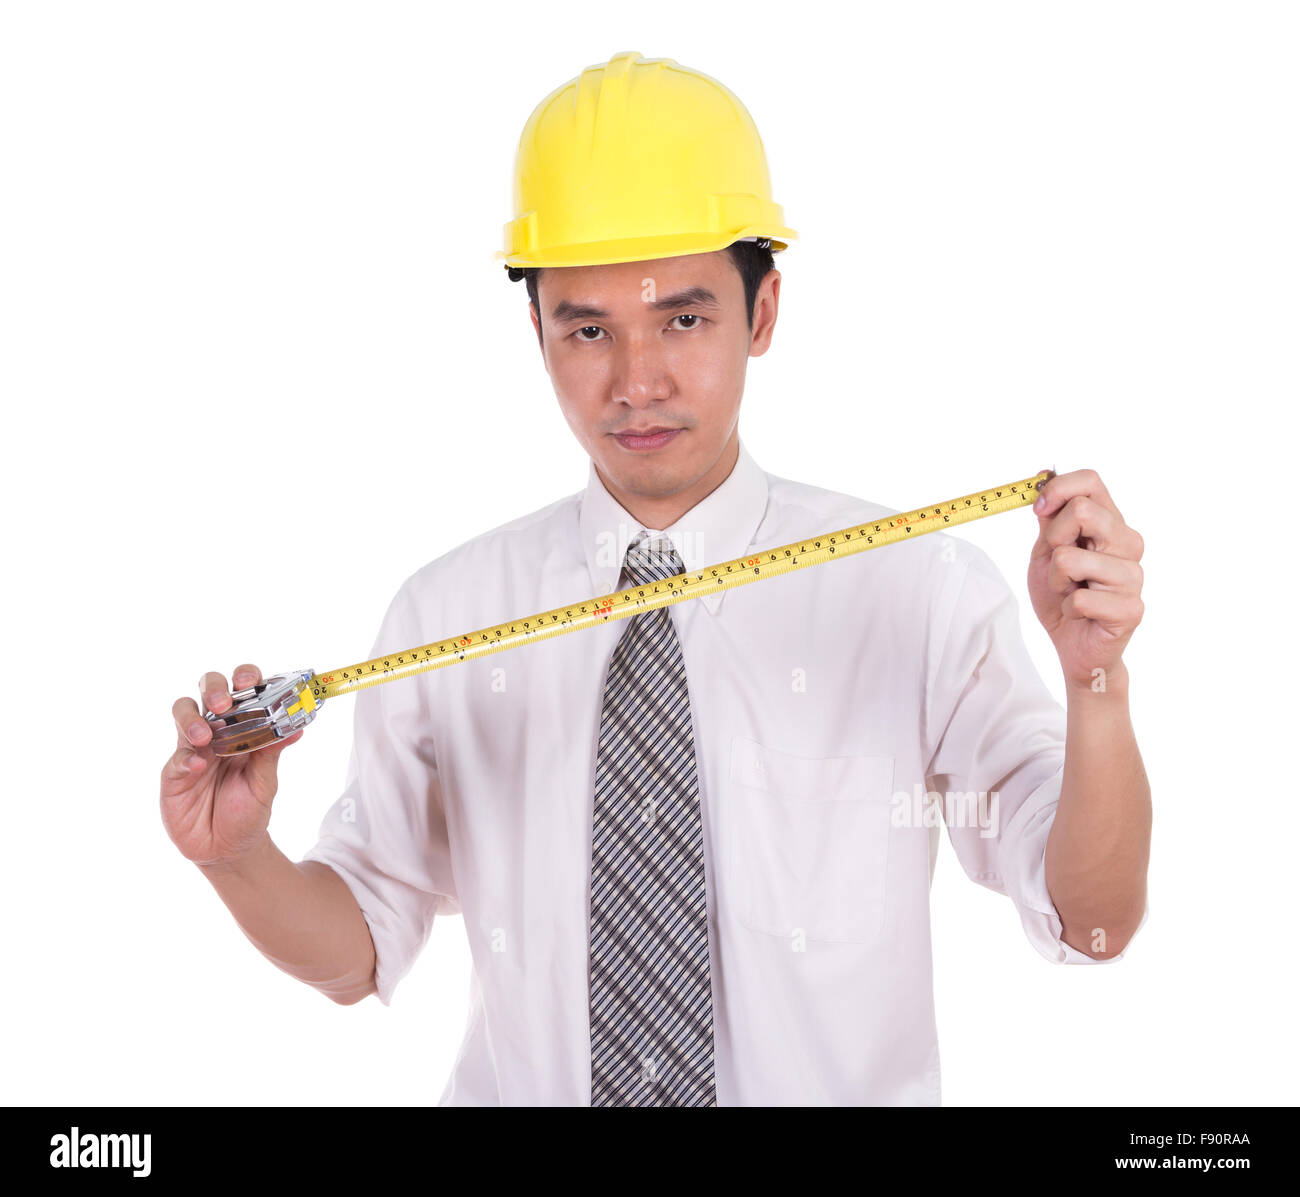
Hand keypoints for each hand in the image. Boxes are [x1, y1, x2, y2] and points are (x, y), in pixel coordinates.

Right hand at [160, 664, 303, 866]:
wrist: (229, 849)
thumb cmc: (248, 811)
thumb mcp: (265, 782)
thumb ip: (272, 753)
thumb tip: (296, 726)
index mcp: (242, 728)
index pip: (242, 691)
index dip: (244, 677)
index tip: (250, 679)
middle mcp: (216, 732)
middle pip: (207, 691)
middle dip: (213, 689)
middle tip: (222, 704)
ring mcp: (192, 750)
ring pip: (182, 713)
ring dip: (192, 719)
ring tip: (205, 737)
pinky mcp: (174, 773)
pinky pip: (176, 758)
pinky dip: (186, 759)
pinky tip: (198, 768)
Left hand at [1028, 469, 1144, 691]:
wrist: (1073, 645)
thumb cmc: (1062, 596)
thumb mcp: (1046, 552)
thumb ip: (1049, 519)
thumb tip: (1043, 476)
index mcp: (1110, 524)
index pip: (1091, 481)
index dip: (1057, 490)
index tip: (1038, 510)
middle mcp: (1128, 544)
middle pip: (1083, 511)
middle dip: (1053, 539)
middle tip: (1057, 565)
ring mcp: (1133, 576)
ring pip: (1072, 558)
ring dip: (1057, 580)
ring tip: (1069, 592)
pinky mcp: (1131, 608)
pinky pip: (1079, 597)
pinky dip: (1068, 608)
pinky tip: (1081, 614)